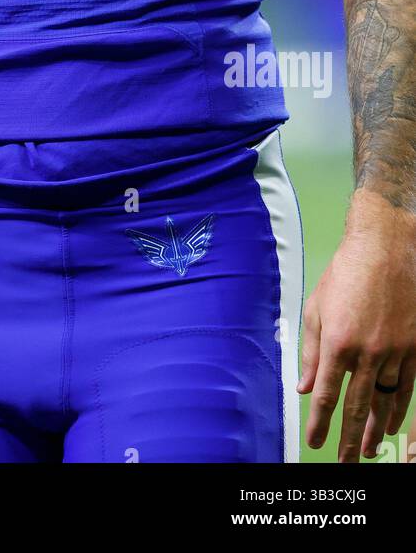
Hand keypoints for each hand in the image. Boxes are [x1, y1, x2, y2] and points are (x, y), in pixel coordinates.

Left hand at [299, 190, 415, 461]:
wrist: (386, 248)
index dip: (321, 422)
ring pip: (385, 400)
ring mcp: (395, 351)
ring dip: (374, 428)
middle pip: (357, 405)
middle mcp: (367, 352)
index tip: (315, 441)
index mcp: (338, 342)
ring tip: (366, 449)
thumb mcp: (318, 307)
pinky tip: (390, 424)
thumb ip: (311, 350)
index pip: (327, 393)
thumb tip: (304, 386)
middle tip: (344, 460)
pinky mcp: (415, 346)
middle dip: (348, 436)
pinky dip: (398, 408)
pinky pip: (407, 386)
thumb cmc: (346, 273)